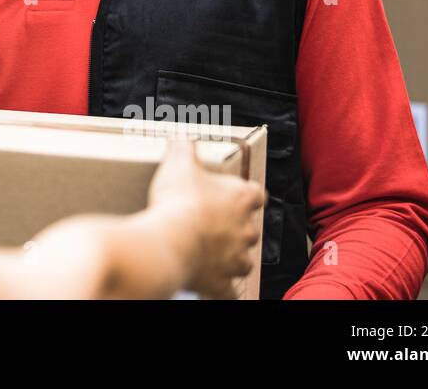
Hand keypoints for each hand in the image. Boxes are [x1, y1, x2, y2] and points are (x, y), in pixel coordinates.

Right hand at [147, 137, 264, 298]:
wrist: (171, 241)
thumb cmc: (179, 200)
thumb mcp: (179, 162)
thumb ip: (183, 147)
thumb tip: (182, 136)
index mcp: (240, 198)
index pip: (256, 194)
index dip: (246, 194)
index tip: (236, 194)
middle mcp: (245, 230)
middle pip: (251, 229)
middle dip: (235, 228)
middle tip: (212, 223)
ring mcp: (235, 260)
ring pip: (243, 261)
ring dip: (230, 258)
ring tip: (210, 254)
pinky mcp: (222, 283)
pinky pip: (228, 292)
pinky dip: (222, 290)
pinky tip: (214, 287)